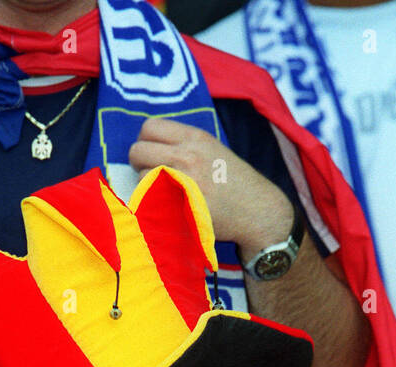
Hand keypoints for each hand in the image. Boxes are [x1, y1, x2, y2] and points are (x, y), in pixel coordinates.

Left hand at [128, 117, 293, 256]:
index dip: (145, 140)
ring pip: (141, 177)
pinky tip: (166, 208)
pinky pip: (150, 201)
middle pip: (137, 150)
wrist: (258, 212)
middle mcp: (188, 155)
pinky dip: (153, 205)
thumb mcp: (213, 150)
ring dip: (146, 186)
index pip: (149, 127)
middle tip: (149, 174)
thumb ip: (183, 144)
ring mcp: (184, 182)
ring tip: (163, 193)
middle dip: (139, 163)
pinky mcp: (182, 206)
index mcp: (195, 138)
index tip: (151, 153)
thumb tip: (149, 146)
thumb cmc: (234, 182)